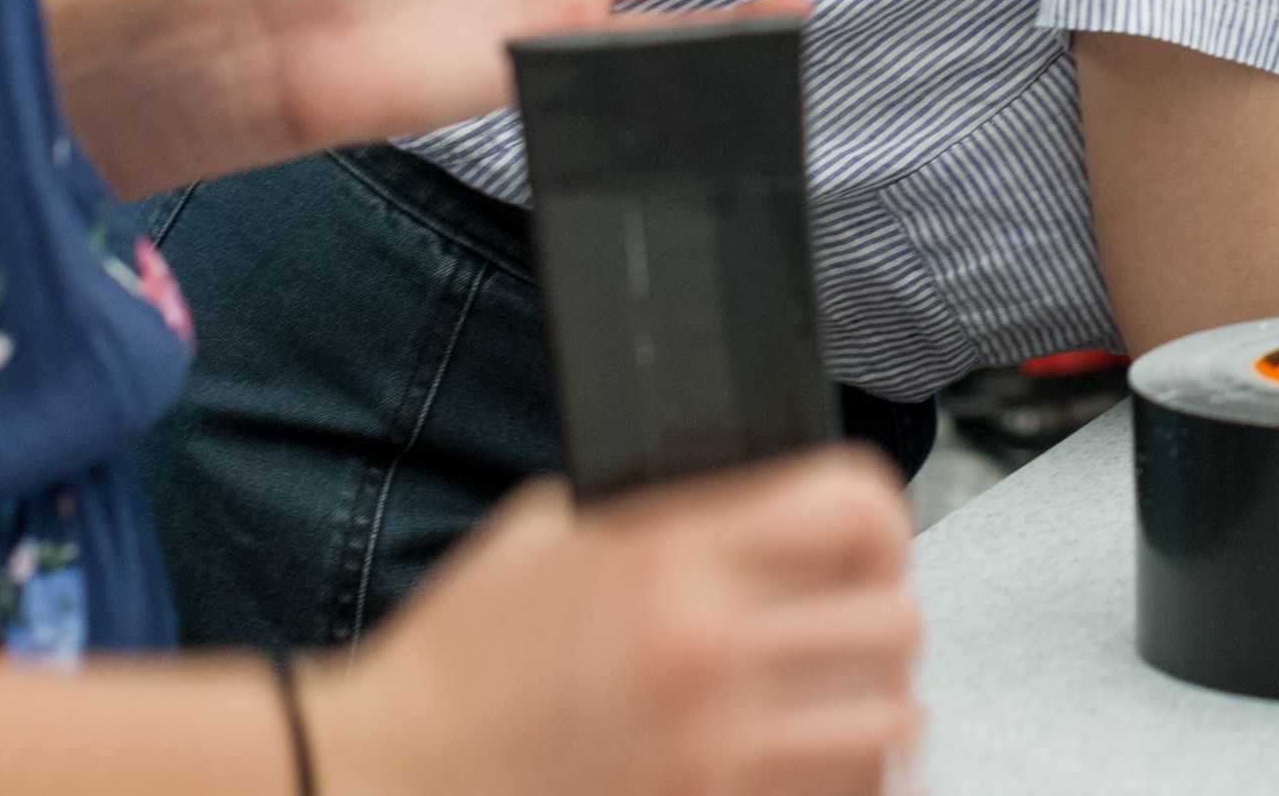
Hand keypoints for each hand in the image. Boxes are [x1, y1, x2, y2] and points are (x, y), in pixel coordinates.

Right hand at [316, 454, 921, 795]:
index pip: (851, 509)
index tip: (872, 545)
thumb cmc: (446, 679)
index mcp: (667, 561)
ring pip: (888, 719)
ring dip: (871, 710)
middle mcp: (705, 651)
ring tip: (839, 707)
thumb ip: (637, 517)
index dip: (877, 523)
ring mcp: (716, 749)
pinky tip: (811, 766)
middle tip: (854, 632)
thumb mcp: (537, 543)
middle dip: (880, 622)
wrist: (385, 780)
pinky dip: (844, 780)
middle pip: (892, 619)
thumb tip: (713, 511)